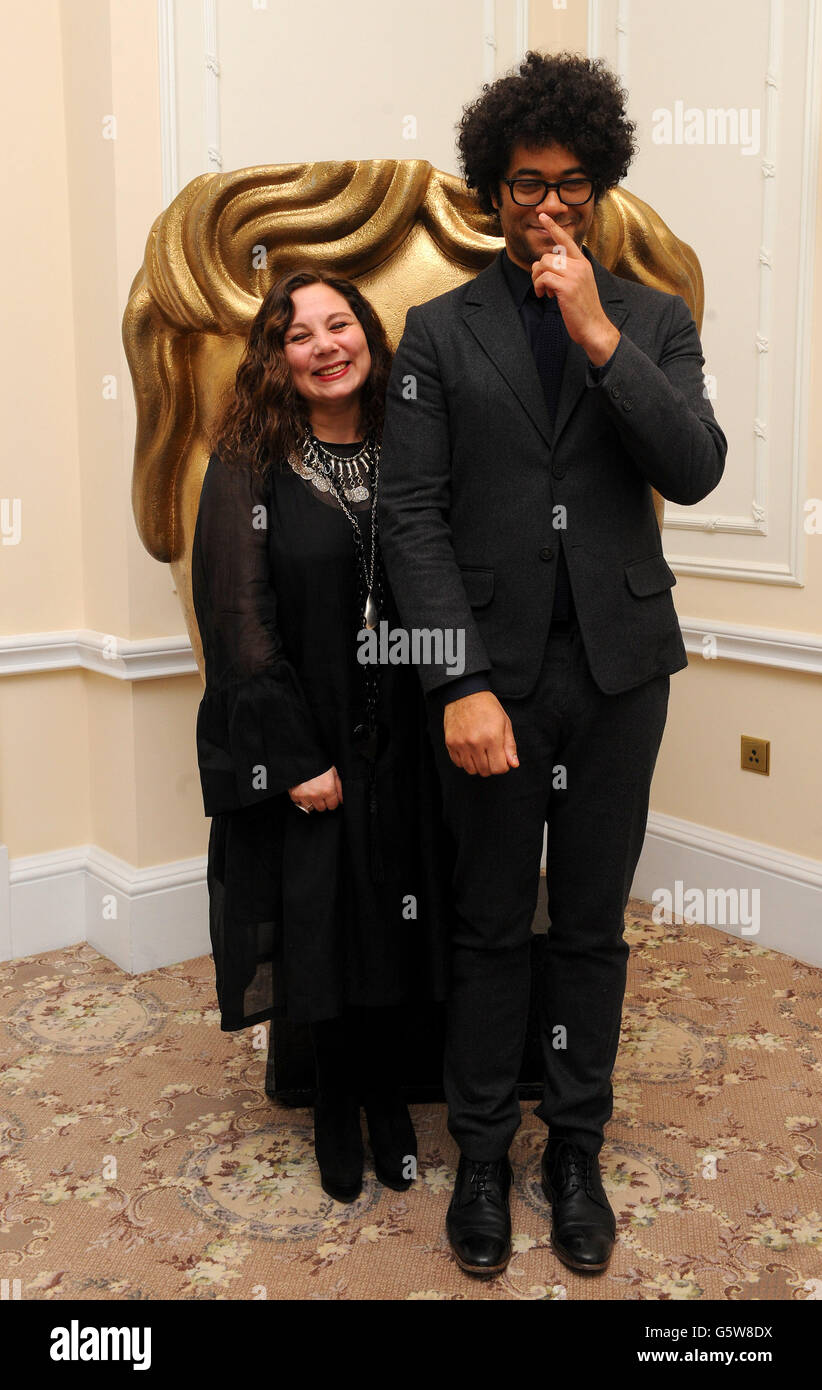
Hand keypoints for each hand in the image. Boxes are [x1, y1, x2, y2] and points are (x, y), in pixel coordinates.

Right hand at [288, 766, 342, 811]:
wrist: (301, 756)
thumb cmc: (318, 762)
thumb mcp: (333, 772)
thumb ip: (339, 787)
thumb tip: (341, 800)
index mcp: (328, 789)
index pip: (333, 805)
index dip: (332, 801)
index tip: (330, 796)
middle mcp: (316, 795)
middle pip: (322, 808)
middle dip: (322, 802)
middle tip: (320, 792)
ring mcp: (304, 796)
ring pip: (311, 808)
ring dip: (312, 802)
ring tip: (311, 792)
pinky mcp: (294, 795)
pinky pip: (299, 803)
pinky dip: (301, 799)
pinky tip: (303, 791)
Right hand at [443, 691, 518, 775]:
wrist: (465, 694)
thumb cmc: (487, 707)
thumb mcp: (504, 723)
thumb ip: (509, 746)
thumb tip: (513, 764)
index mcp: (492, 737)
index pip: (499, 768)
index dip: (503, 766)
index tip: (502, 759)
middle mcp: (476, 742)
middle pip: (485, 771)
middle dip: (491, 766)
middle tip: (491, 754)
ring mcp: (461, 744)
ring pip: (471, 770)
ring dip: (478, 765)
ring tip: (480, 753)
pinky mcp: (450, 743)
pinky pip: (458, 763)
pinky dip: (465, 761)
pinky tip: (469, 750)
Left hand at [531, 213, 620, 365]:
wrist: (594, 327)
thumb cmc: (583, 309)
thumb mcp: (578, 285)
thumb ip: (567, 272)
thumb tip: (546, 266)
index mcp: (583, 263)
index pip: (566, 240)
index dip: (553, 227)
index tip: (542, 215)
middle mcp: (580, 265)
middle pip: (547, 256)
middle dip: (539, 271)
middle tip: (543, 287)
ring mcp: (574, 275)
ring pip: (544, 265)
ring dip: (538, 280)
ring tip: (545, 292)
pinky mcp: (567, 287)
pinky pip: (544, 278)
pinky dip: (540, 287)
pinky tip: (547, 297)